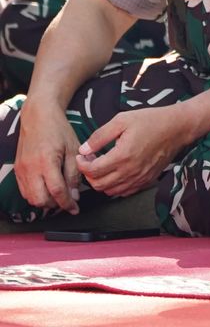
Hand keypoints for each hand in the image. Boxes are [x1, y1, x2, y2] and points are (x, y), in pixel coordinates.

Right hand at [14, 98, 81, 213]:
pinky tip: (47, 190)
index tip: (75, 209)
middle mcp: (30, 168)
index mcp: (46, 161)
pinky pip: (24, 191)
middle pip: (40, 199)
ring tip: (59, 197)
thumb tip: (74, 194)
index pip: (56, 191)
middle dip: (55, 205)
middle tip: (68, 202)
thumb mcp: (74, 149)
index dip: (67, 203)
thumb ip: (73, 172)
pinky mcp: (17, 170)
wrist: (38, 117)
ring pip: (30, 198)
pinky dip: (36, 195)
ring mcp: (21, 170)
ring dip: (45, 202)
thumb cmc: (59, 130)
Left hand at [75, 106, 189, 196]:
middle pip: (98, 185)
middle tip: (90, 161)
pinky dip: (115, 187)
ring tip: (102, 167)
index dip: (82, 164)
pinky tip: (116, 173)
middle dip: (89, 174)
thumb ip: (100, 136)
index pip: (92, 171)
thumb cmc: (152, 121)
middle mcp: (130, 171)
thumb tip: (84, 149)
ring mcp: (139, 178)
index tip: (82, 156)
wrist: (177, 128)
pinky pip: (124, 192)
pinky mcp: (147, 180)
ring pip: (110, 191)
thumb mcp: (122, 120)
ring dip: (101, 182)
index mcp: (122, 156)